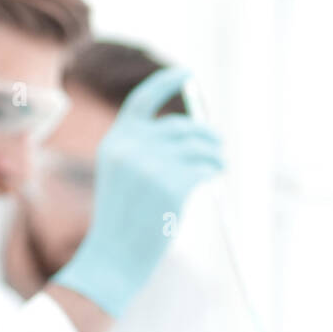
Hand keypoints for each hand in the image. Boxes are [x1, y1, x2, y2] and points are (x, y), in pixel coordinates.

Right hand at [51, 67, 223, 317]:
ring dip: (213, 152)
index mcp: (115, 143)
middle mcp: (132, 149)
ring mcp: (152, 166)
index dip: (166, 84)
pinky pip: (204, 168)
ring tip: (218, 163)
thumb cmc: (122, 222)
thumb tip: (193, 131)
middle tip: (216, 145)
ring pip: (197, 146)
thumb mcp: (123, 178)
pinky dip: (213, 170)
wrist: (114, 257)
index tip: (187, 74)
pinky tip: (215, 176)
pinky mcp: (173, 186)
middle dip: (202, 133)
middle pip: (179, 127)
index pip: (142, 101)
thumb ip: (148, 151)